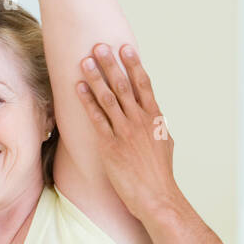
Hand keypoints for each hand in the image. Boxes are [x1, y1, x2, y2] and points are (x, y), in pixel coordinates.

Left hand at [75, 43, 179, 221]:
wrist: (156, 197)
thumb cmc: (160, 174)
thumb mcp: (165, 144)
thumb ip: (157, 125)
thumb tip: (154, 115)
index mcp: (155, 118)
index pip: (144, 85)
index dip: (134, 65)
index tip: (126, 48)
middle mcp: (140, 121)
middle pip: (124, 86)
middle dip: (110, 64)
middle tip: (99, 46)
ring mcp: (125, 132)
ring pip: (109, 98)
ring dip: (96, 78)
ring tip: (84, 61)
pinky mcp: (110, 146)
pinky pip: (96, 118)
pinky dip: (87, 101)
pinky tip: (79, 88)